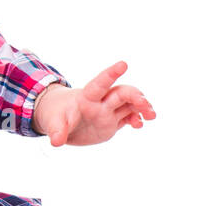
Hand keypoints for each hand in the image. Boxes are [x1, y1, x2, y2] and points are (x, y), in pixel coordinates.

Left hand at [33, 61, 155, 146]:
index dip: (110, 74)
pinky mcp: (113, 121)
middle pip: (121, 93)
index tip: (123, 64)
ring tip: (151, 116)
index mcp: (87, 97)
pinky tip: (140, 125)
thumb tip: (56, 141)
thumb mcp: (54, 123)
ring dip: (142, 107)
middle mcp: (101, 101)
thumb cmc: (57, 116)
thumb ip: (57, 131)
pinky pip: (129, 117)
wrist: (61, 121)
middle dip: (134, 96)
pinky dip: (137, 119)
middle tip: (144, 104)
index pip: (100, 83)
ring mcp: (109, 111)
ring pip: (129, 104)